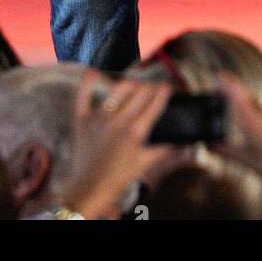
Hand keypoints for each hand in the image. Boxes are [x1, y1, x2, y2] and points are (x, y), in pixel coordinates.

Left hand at [59, 77, 172, 218]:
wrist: (90, 188)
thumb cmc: (118, 177)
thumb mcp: (144, 164)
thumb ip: (163, 150)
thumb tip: (178, 142)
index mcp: (135, 133)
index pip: (154, 105)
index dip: (163, 92)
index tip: (167, 87)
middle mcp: (118, 121)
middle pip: (139, 92)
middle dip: (150, 87)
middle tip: (153, 88)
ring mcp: (99, 117)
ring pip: (118, 89)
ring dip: (130, 84)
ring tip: (135, 86)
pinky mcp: (83, 118)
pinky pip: (84, 94)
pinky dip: (89, 82)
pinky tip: (95, 72)